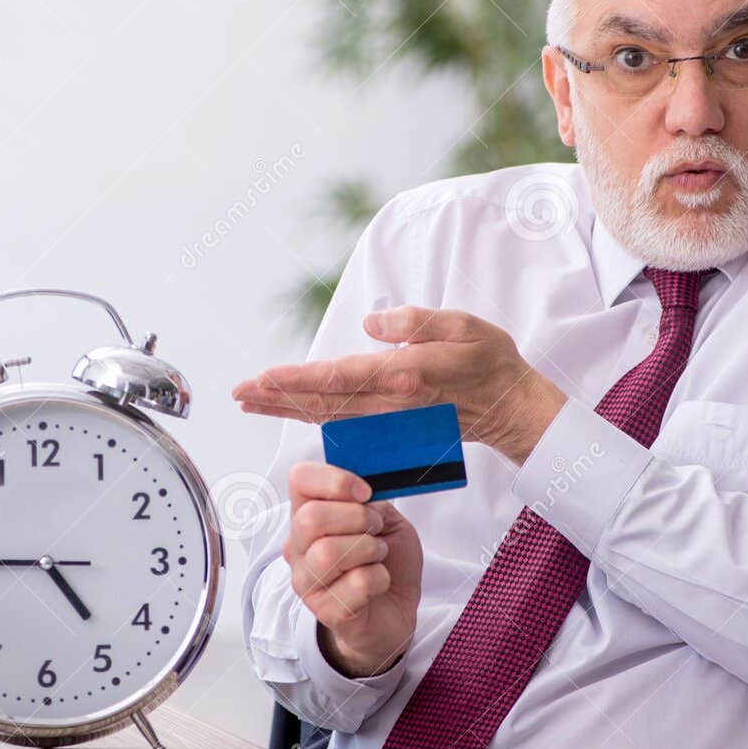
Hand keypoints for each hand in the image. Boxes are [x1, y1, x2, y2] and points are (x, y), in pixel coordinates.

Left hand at [231, 307, 566, 465]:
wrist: (509, 407)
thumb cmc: (487, 361)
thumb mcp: (463, 326)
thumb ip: (415, 322)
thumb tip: (370, 323)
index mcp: (405, 375)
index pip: (341, 377)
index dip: (299, 379)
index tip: (265, 377)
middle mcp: (391, 403)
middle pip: (323, 401)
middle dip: (278, 396)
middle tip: (238, 392)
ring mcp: (390, 419)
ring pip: (328, 415)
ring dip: (287, 407)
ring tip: (251, 399)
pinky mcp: (391, 425)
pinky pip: (343, 422)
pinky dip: (312, 416)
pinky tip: (290, 410)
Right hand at [283, 461, 421, 678]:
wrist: (395, 610)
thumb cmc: (385, 561)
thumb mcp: (385, 519)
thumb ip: (370, 501)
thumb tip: (363, 490)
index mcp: (308, 514)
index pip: (299, 478)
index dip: (334, 480)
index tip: (365, 492)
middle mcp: (299, 547)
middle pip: (310, 518)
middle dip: (357, 518)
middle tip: (376, 529)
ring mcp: (307, 581)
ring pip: (327, 553)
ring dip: (368, 549)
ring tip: (378, 556)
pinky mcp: (326, 611)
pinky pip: (356, 583)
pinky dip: (379, 578)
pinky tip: (379, 583)